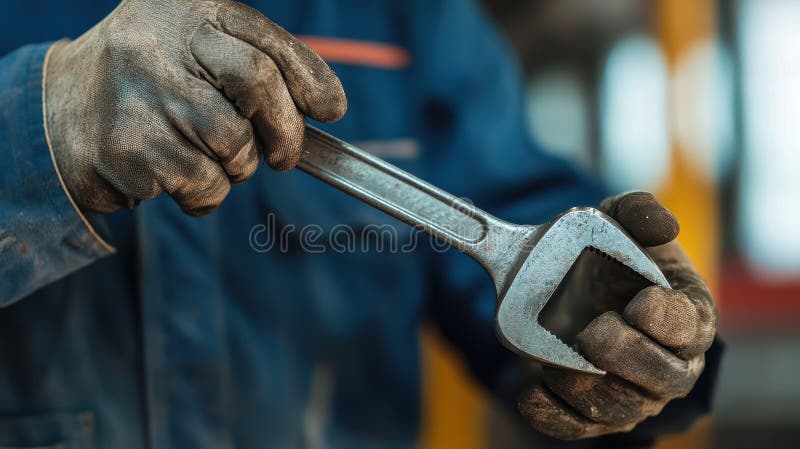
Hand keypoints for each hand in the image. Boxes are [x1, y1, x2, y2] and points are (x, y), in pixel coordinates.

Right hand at [45, 0, 345, 215]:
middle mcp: (160, 40)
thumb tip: (324, 109)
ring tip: (206, 158)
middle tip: (285, 156)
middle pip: (257, 81)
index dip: (310, 77)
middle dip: (286, 130)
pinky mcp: (130, 147)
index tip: (332, 108)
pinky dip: (207, 194)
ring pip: (234, 145)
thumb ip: (250, 66)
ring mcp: (142, 93)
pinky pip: (205, 184)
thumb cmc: (150, 82)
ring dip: (237, 168)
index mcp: (187, 10)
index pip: (264, 39)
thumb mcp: (193, 49)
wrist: (59, 111)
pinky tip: (177, 178)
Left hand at [517, 192, 716, 439]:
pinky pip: (579, 426)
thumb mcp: (622, 220)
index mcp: (685, 312)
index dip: (669, 320)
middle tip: (593, 333)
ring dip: (588, 391)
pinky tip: (530, 393)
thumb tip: (662, 225)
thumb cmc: (615, 253)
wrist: (577, 281)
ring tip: (554, 367)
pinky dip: (554, 416)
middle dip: (629, 357)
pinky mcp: (595, 411)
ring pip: (622, 409)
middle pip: (664, 378)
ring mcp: (633, 391)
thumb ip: (640, 212)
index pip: (692, 326)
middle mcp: (667, 360)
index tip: (639, 302)